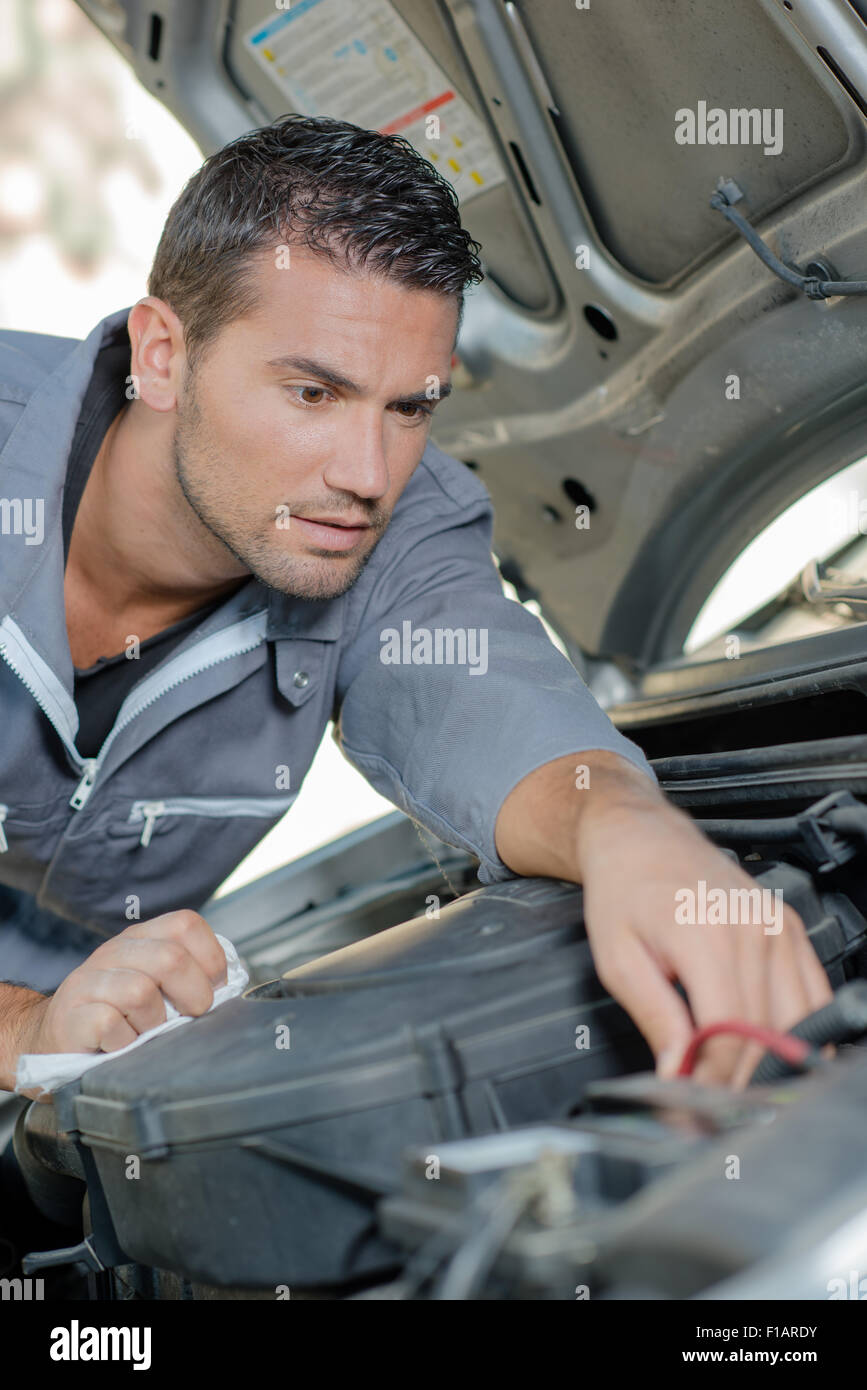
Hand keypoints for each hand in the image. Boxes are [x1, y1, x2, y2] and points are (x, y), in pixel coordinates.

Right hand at [14, 910, 226, 1102]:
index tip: (213, 990)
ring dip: (154, 1024)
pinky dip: (124, 1042)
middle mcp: (114, 953)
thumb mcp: (153, 987)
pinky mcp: (70, 1017)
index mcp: (140, 940)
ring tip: (145, 1033)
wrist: (52, 1042)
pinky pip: (109, 1024)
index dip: (211, 959)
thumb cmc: (114, 1018)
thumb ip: (186, 979)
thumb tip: (227, 992)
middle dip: (194, 995)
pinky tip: (120, 1046)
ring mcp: (88, 982)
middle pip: (170, 958)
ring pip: (141, 992)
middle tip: (188, 1018)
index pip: (186, 924)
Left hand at [576, 799, 833, 1086]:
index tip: (692, 1100)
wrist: (642, 839)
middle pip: (765, 1033)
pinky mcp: (790, 928)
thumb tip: (679, 1071)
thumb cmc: (625, 890)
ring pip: (797, 1020)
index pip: (729, 1032)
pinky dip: (800, 1029)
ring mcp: (778, 927)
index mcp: (706, 936)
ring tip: (737, 1081)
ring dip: (770, 1060)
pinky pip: (813, 994)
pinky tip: (774, 1051)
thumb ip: (655, 1017)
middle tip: (710, 1101)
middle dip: (738, 1078)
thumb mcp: (619, 959)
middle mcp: (753, 930)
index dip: (714, 1078)